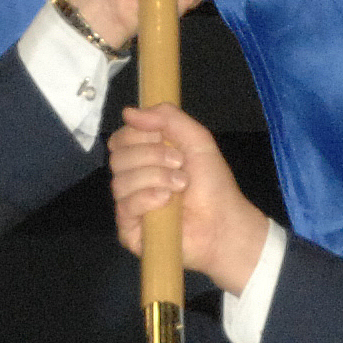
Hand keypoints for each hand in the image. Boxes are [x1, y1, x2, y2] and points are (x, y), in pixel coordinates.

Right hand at [109, 104, 267, 292]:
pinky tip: (167, 201)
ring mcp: (129, 205)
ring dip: (155, 178)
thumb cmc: (212, 184)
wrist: (224, 222)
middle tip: (180, 164)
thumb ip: (168, 118)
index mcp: (144, 157)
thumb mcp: (196, 140)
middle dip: (151, 156)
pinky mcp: (129, 230)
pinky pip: (124, 207)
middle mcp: (133, 179)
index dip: (139, 135)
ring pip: (120, 181)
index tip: (165, 140)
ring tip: (181, 185)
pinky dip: (147, 198)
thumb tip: (128, 112)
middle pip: (118, 157)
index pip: (121, 138)